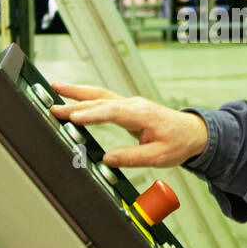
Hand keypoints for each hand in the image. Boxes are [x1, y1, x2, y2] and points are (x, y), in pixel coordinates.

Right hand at [49, 83, 208, 167]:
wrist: (193, 133)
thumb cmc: (179, 143)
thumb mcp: (159, 156)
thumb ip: (132, 158)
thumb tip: (107, 159)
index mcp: (142, 114)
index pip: (113, 111)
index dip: (92, 114)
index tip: (73, 117)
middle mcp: (133, 104)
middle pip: (101, 99)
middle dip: (76, 101)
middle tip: (53, 106)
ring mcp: (130, 104)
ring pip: (100, 94)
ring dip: (77, 92)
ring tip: (55, 88)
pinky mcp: (127, 107)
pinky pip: (104, 99)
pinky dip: (86, 97)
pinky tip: (73, 96)